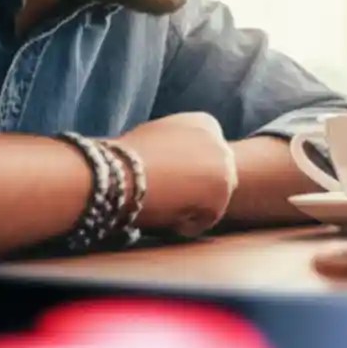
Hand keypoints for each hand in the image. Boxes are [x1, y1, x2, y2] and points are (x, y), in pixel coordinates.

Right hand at [117, 113, 237, 237]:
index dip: (186, 172)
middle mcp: (221, 144)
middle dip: (194, 190)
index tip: (165, 177)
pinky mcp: (222, 197)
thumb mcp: (156, 134)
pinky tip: (166, 212)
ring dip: (189, 207)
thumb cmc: (125, 155)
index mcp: (205, 123)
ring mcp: (226, 170)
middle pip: (214, 178)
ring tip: (161, 201)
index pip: (207, 156)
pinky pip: (206, 220)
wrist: (121, 172)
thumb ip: (176, 143)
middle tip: (165, 195)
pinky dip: (187, 224)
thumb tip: (173, 159)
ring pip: (214, 201)